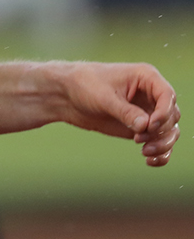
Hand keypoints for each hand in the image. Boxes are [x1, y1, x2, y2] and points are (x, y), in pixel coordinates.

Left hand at [59, 61, 177, 166]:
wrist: (65, 95)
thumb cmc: (83, 85)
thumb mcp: (103, 97)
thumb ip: (124, 112)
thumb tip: (145, 126)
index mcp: (146, 78)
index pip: (167, 96)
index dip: (164, 112)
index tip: (149, 126)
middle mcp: (151, 95)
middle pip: (172, 116)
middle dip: (161, 130)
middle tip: (139, 139)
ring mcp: (147, 112)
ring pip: (169, 131)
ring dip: (163, 144)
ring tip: (145, 152)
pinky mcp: (139, 128)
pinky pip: (158, 141)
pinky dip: (160, 152)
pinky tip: (150, 161)